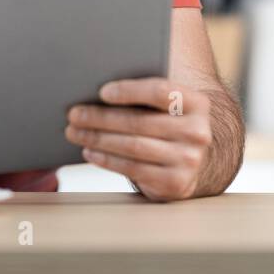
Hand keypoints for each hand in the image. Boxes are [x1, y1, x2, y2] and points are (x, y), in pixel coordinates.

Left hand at [66, 78, 212, 201]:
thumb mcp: (170, 106)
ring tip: (75, 132)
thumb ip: (147, 95)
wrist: (198, 161)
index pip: (160, 92)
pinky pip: (132, 168)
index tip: (102, 92)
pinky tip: (90, 151)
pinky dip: (107, 159)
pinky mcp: (175, 183)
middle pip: (140, 122)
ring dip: (98, 138)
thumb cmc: (172, 125)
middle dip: (101, 117)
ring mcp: (188, 160)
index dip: (130, 91)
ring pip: (133, 146)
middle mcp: (197, 132)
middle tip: (75, 114)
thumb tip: (99, 92)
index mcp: (197, 103)